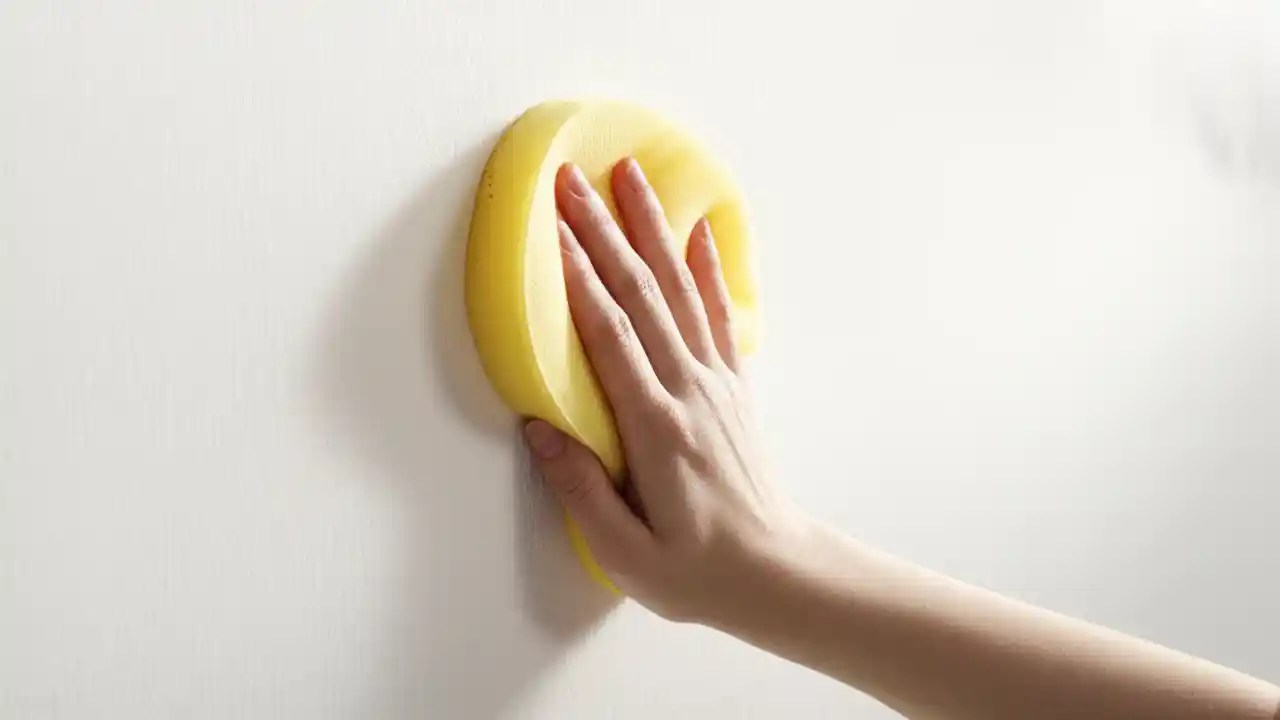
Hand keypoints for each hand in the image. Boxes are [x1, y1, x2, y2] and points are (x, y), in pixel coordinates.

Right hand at [523, 159, 802, 622]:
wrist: (776, 572)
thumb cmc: (698, 569)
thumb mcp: (625, 553)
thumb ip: (579, 488)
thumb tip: (537, 427)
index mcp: (655, 427)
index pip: (609, 334)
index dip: (576, 275)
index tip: (550, 225)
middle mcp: (689, 390)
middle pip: (640, 294)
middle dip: (602, 230)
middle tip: (572, 179)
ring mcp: (716, 383)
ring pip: (680, 289)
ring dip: (652, 229)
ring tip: (631, 176)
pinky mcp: (733, 386)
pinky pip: (719, 313)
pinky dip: (708, 268)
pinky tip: (699, 232)